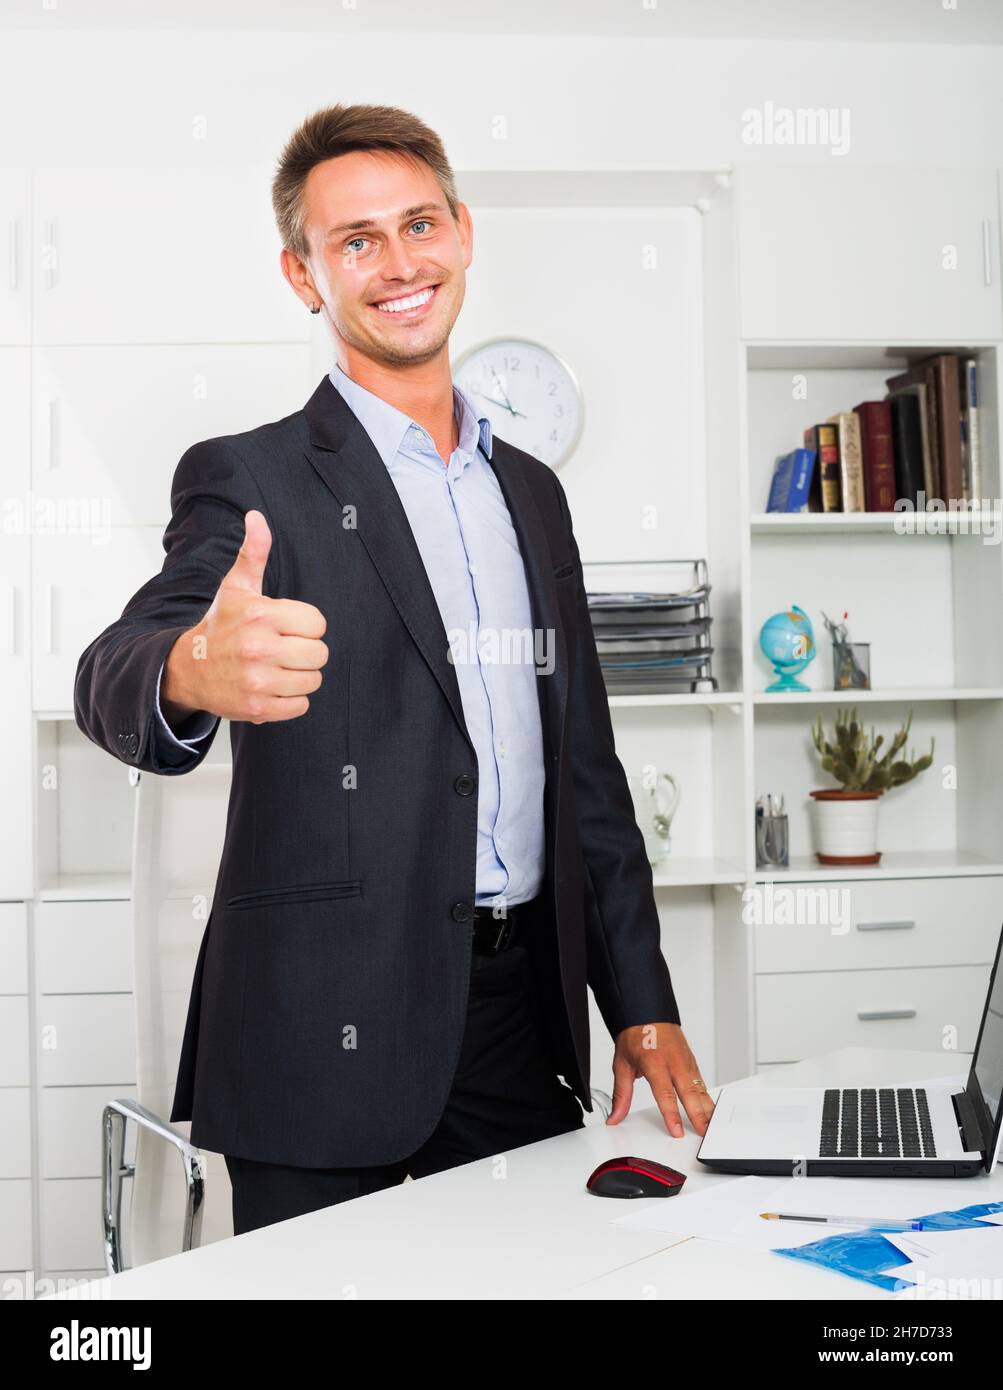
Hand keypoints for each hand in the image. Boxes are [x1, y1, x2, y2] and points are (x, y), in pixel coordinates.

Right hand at [162, 509, 328, 725]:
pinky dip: (291, 700)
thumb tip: (257, 517)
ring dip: (300, 676)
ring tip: (277, 668)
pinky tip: (272, 687)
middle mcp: (259, 648)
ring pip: (313, 680)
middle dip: (306, 652)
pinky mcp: (258, 708)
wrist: (188, 669)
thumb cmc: (220, 626)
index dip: (305, 626)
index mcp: (260, 615)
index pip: (318, 624)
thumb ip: (254, 553)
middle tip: (283, 649)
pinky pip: (301, 706)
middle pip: (319, 654)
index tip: (285, 627)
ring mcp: (258, 680)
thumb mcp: (236, 587)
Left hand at [607, 1022, 714, 1137]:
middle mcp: (673, 1062)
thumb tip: (615, 1116)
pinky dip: (707, 1097)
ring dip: (707, 1108)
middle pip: (688, 1093)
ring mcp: (685, 1061)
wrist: (646, 1012)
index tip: (677, 1131)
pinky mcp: (692, 1061)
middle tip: (703, 1133)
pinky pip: (701, 1082)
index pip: (665, 1093)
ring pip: (699, 1088)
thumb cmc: (635, 1036)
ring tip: (712, 1126)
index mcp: (654, 1062)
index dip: (671, 1114)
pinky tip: (711, 1110)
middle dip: (698, 1115)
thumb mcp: (621, 1065)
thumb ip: (620, 1095)